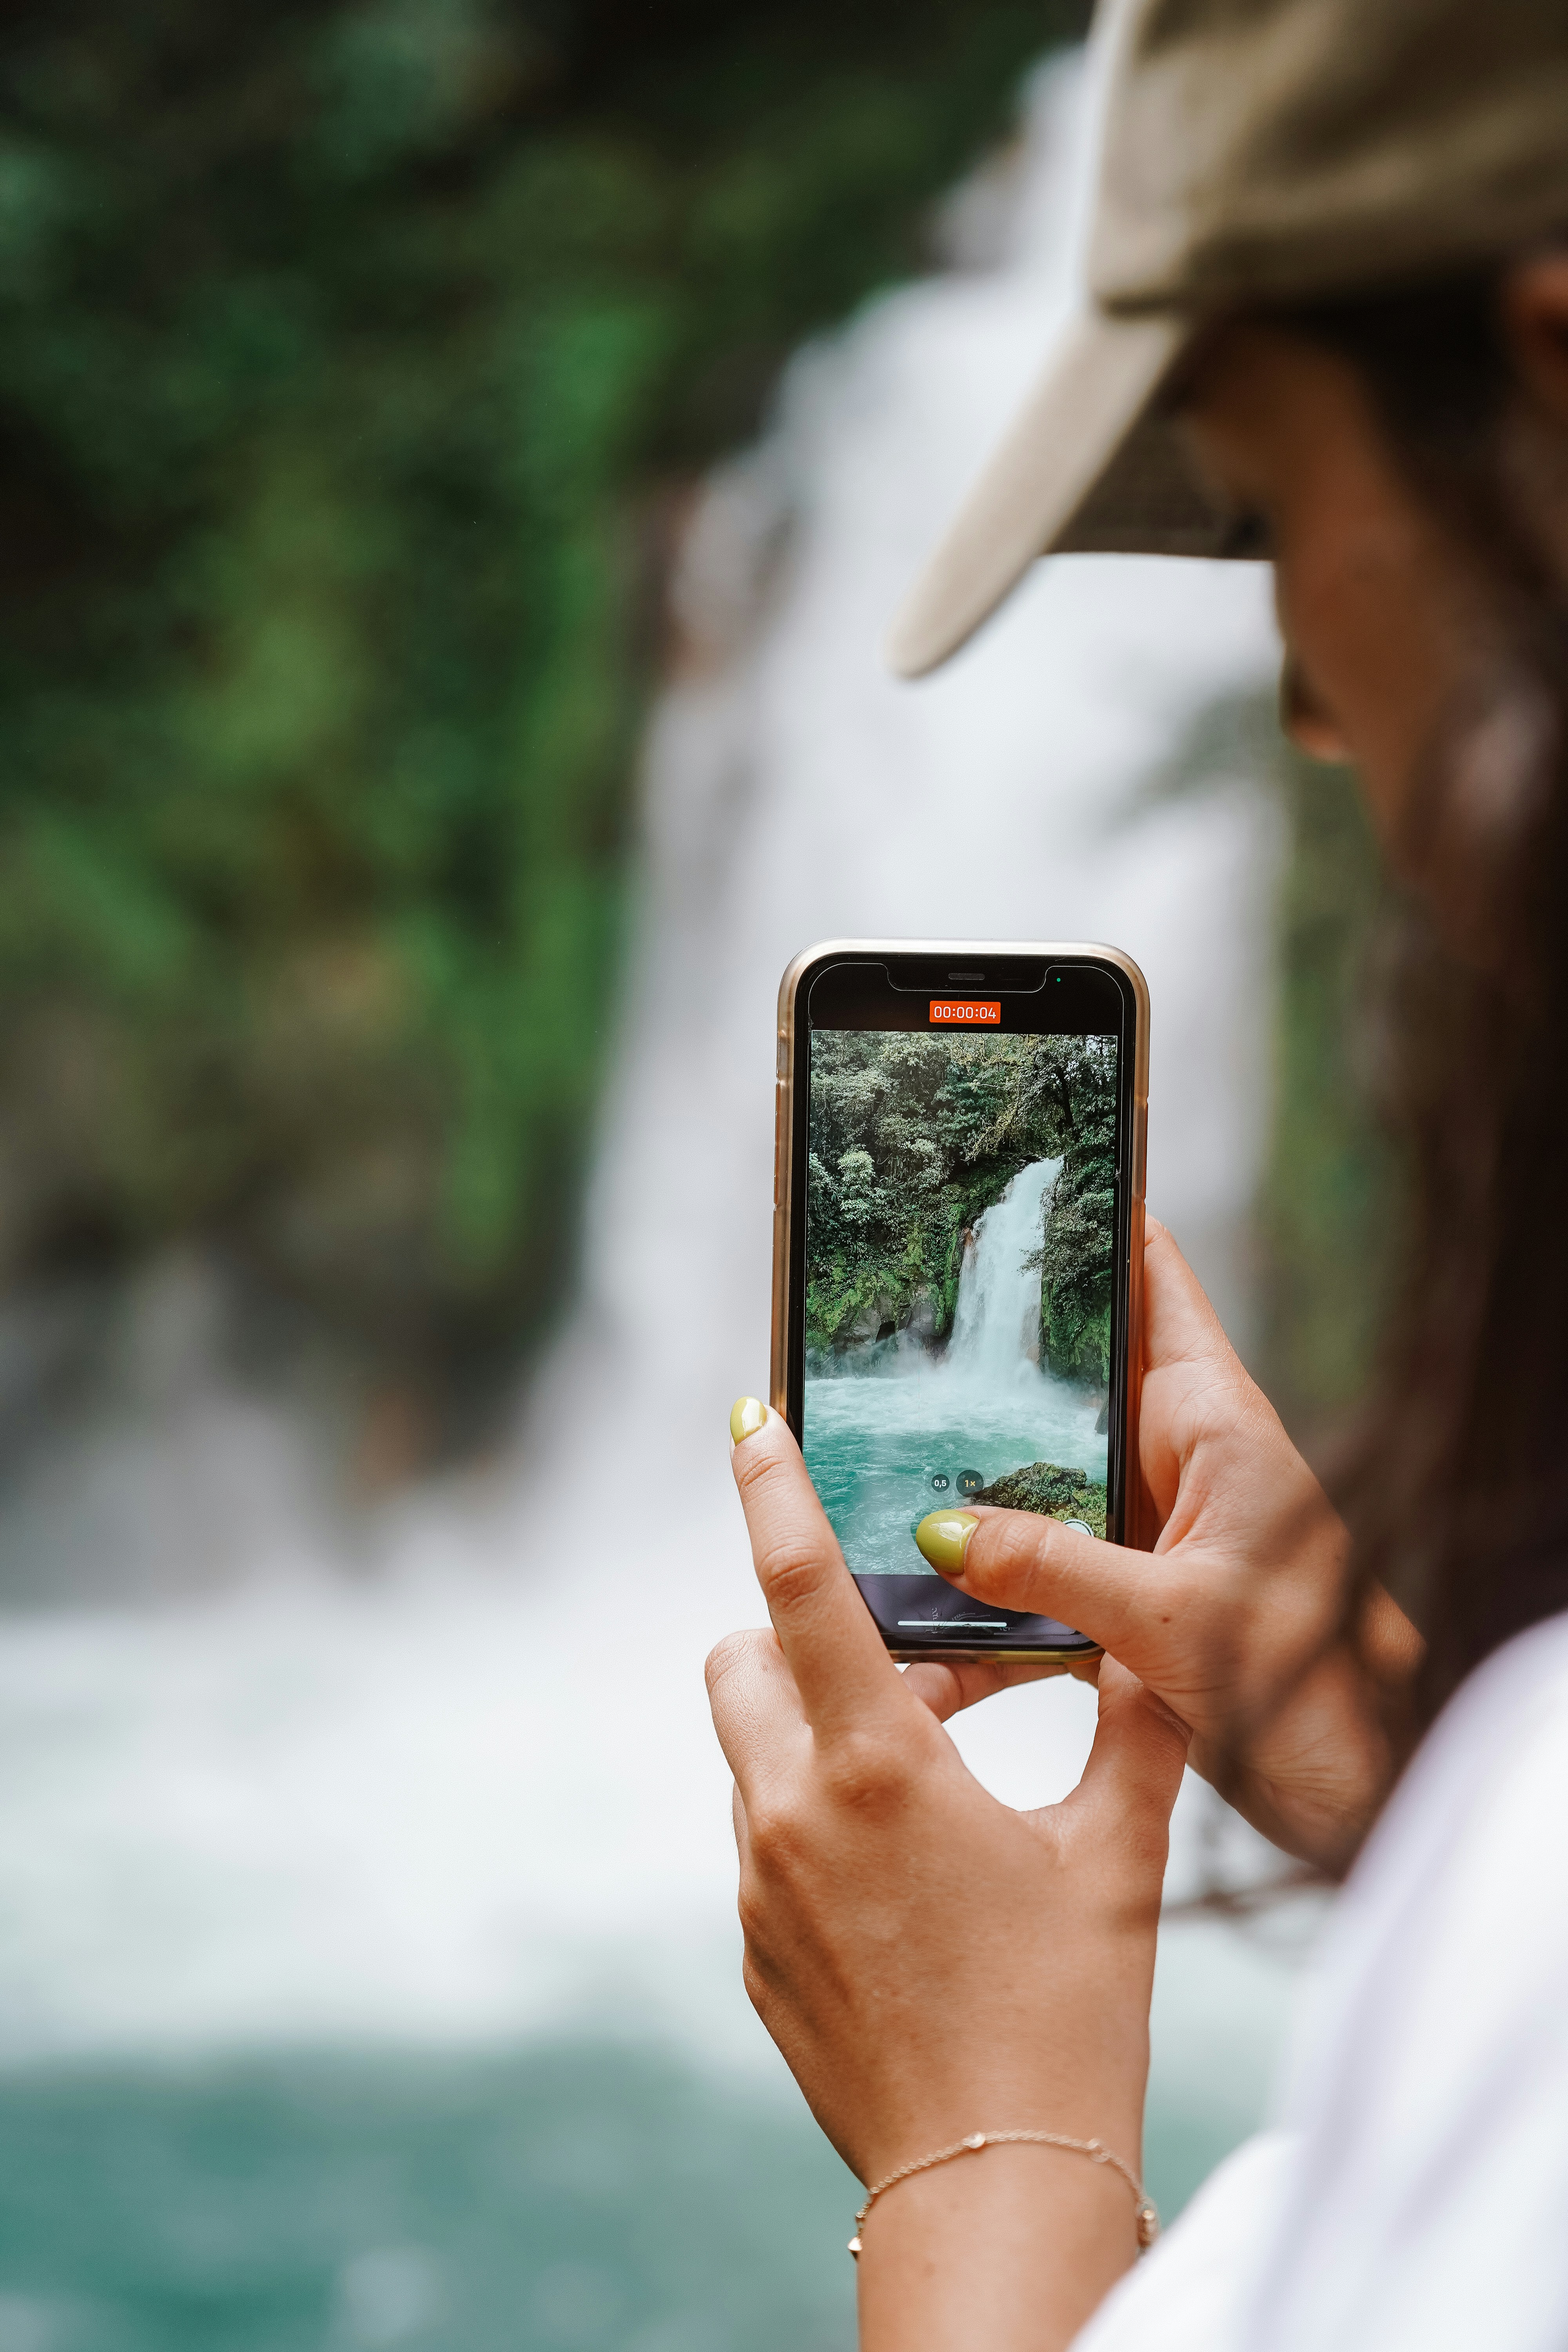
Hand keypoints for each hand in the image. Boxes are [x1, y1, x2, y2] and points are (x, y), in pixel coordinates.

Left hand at [707, 1410, 1189, 2351]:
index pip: (795, 1587)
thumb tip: (1160, 1648)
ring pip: (753, 1750)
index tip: (747, 1420)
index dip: (769, 1490)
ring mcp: (757, 1887)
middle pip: (744, 1659)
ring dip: (816, 1732)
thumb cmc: (1066, 2014)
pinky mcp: (753, 1949)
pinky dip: (816, 1816)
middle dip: (800, 1634)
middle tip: (914, 1672)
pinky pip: (763, 1839)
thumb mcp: (1115, 1855)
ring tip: (929, 1780)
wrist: (995, 2183)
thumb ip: (1133, 1731)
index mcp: (877, 1769)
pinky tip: (907, 1874)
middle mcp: (791, 1814)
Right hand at [923, 1218, 1422, 1871]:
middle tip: (898, 1330)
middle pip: (1074, 1377)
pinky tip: (932, 1623)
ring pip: (1044, 1479)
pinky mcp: (1135, 1595)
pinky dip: (993, 1593)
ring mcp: (1155, 1526)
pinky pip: (1044, 1572)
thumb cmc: (1317, 1689)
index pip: (1154, 1285)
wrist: (1360, 1793)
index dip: (1098, 1223)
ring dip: (976, 1493)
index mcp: (1217, 1425)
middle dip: (992, 1362)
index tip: (1024, 1175)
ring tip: (882, 1480)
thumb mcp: (1175, 1618)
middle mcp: (1183, 1461)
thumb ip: (1055, 1570)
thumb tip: (943, 1536)